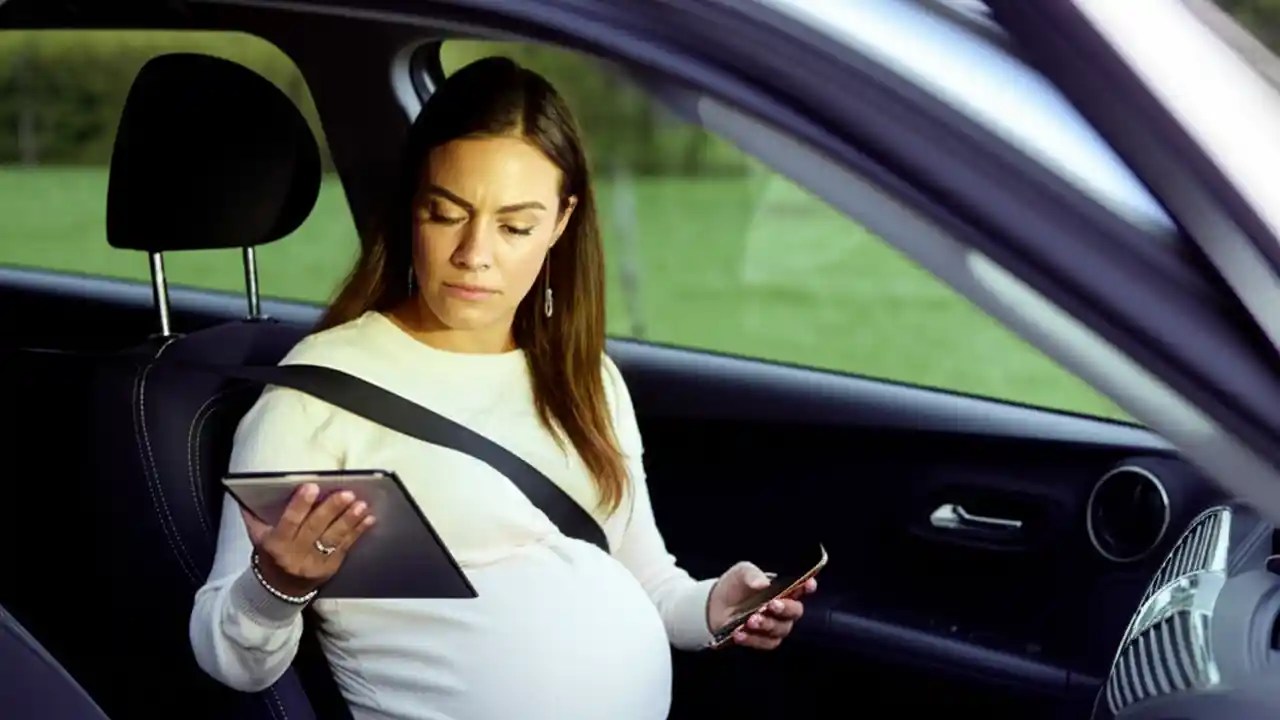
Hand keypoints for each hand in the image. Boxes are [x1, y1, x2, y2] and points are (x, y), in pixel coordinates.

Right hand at [241, 482, 375, 596]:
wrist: (279, 590)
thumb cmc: (269, 555)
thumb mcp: (258, 538)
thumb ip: (254, 516)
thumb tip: (246, 491)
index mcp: (275, 545)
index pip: (288, 522)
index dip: (300, 505)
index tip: (312, 487)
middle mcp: (295, 555)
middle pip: (315, 529)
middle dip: (331, 510)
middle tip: (346, 493)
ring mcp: (315, 563)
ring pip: (333, 539)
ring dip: (349, 520)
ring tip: (361, 505)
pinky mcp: (331, 567)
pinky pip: (346, 547)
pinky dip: (358, 532)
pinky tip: (368, 518)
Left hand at [706, 561, 817, 650]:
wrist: (715, 605)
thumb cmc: (735, 586)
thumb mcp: (741, 574)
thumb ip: (752, 575)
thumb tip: (763, 584)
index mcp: (783, 589)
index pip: (801, 588)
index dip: (807, 586)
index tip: (808, 584)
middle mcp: (784, 609)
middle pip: (795, 611)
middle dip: (785, 608)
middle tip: (771, 604)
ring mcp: (775, 626)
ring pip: (780, 629)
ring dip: (766, 625)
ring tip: (750, 620)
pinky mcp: (763, 640)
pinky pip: (763, 643)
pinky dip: (751, 639)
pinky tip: (739, 633)